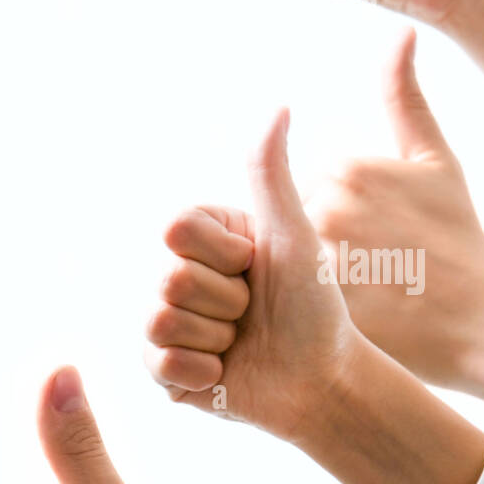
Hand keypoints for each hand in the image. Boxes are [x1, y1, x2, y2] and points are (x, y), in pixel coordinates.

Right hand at [146, 111, 360, 442]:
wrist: (324, 377)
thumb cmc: (316, 305)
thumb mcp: (293, 235)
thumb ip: (271, 172)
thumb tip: (279, 105)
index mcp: (203, 238)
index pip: (176, 229)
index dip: (224, 253)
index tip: (256, 264)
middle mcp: (179, 275)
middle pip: (169, 278)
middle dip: (226, 300)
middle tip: (255, 311)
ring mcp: (168, 323)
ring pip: (160, 321)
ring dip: (216, 336)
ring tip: (243, 340)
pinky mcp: (166, 370)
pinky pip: (159, 362)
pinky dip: (203, 371)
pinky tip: (227, 371)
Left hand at [306, 29, 483, 395]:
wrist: (482, 320)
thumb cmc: (459, 237)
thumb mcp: (434, 161)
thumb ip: (403, 95)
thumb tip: (399, 32)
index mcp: (347, 167)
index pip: (312, 183)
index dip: (347, 213)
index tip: (382, 235)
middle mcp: (326, 207)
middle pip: (300, 220)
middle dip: (329, 240)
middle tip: (379, 267)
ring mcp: (320, 260)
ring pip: (296, 259)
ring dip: (321, 273)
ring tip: (370, 292)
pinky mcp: (317, 309)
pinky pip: (297, 299)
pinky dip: (318, 306)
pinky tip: (359, 313)